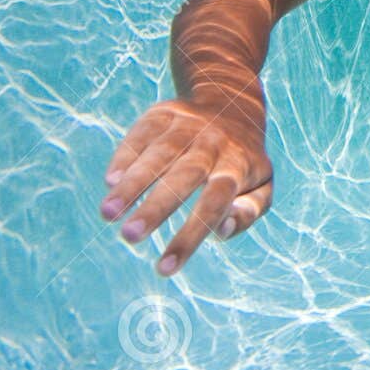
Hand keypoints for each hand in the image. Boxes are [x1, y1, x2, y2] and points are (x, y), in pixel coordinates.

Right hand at [100, 98, 272, 276]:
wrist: (232, 102)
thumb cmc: (242, 160)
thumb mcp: (261, 184)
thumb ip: (249, 211)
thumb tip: (222, 230)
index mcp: (237, 166)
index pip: (214, 203)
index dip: (190, 235)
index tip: (164, 268)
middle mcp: (212, 144)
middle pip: (184, 177)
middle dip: (156, 207)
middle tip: (130, 236)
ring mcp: (187, 125)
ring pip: (158, 154)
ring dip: (133, 184)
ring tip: (108, 214)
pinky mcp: (163, 113)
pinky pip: (142, 133)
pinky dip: (126, 155)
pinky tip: (110, 182)